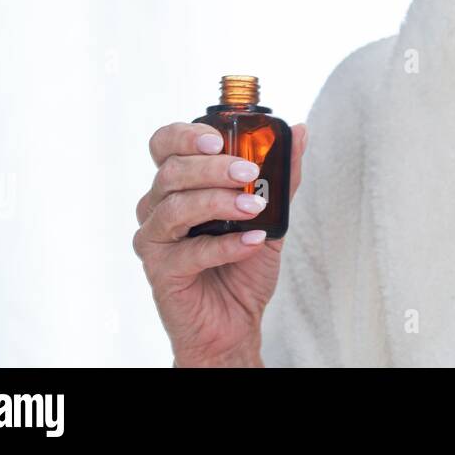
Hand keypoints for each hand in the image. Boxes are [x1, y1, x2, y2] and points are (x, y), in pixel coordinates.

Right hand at [133, 120, 309, 366]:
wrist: (236, 322)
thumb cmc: (243, 266)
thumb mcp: (269, 214)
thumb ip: (281, 175)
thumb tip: (299, 131)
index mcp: (178, 186)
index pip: (165, 145)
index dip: (185, 136)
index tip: (220, 138)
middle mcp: (157, 208)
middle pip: (171, 172)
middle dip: (213, 168)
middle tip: (249, 172)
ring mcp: (154, 240)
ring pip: (174, 207)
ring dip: (218, 202)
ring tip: (254, 208)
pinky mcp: (161, 272)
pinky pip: (188, 253)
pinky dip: (225, 245)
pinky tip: (252, 241)